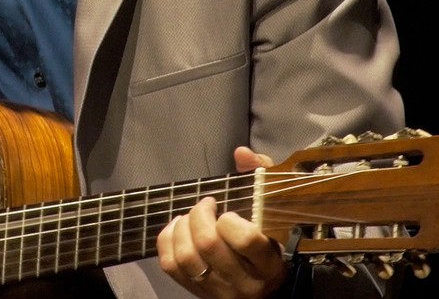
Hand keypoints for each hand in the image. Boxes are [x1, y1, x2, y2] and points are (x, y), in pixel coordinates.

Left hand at [156, 147, 288, 297]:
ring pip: (187, 257)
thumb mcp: (272, 210)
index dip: (230, 220)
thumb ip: (261, 176)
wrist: (263, 289)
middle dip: (199, 216)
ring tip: (190, 217)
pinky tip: (177, 228)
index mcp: (268, 264)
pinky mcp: (195, 292)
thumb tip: (241, 153)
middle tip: (204, 206)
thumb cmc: (268, 241)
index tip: (227, 211)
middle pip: (209, 245)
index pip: (245, 240)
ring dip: (182, 227)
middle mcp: (244, 283)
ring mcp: (218, 290)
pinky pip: (170, 265)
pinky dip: (167, 240)